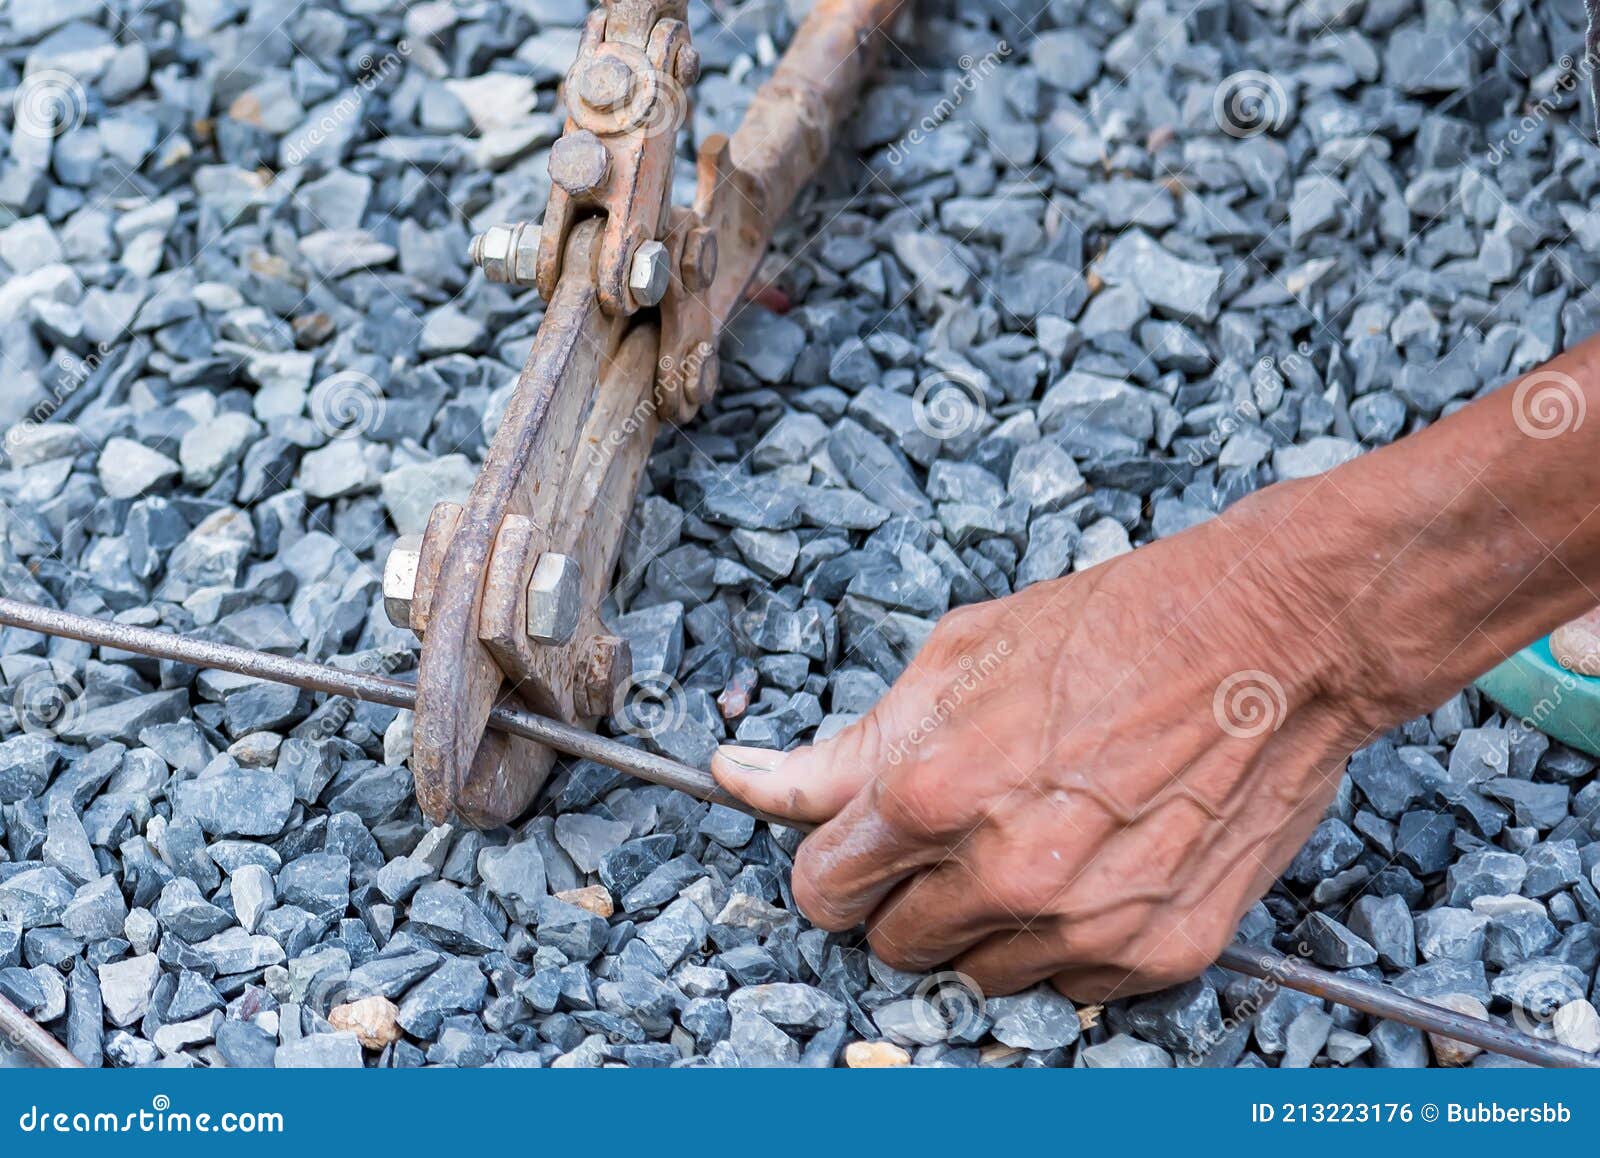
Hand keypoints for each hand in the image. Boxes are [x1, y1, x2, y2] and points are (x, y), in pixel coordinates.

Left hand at [713, 485, 1382, 1000]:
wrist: (1271, 635)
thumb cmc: (1116, 627)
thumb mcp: (957, 659)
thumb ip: (847, 745)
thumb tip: (744, 779)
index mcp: (931, 795)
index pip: (822, 888)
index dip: (834, 863)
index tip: (856, 846)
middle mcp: (1002, 874)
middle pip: (890, 945)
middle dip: (901, 896)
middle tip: (950, 836)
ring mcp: (1084, 924)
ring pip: (974, 977)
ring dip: (980, 926)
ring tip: (1029, 844)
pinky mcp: (1156, 952)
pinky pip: (1065, 988)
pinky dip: (1062, 943)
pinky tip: (1090, 868)